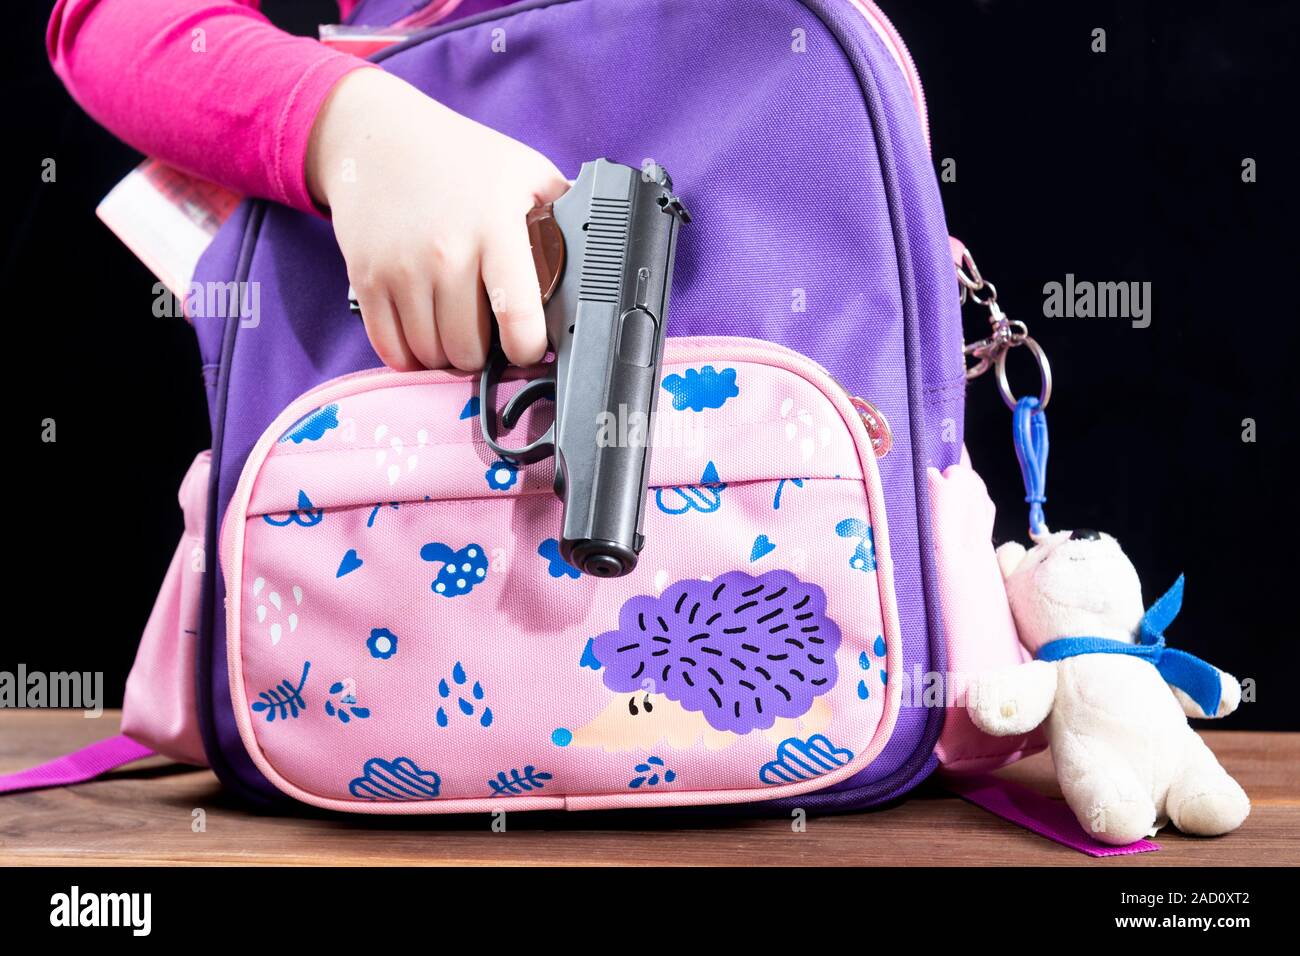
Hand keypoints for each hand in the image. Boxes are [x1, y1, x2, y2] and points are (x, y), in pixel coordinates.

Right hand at [307, 69, 568, 370]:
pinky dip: (409, 355)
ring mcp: (401, 269)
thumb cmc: (458, 156)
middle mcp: (446, 254)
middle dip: (484, 355)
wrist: (373, 137)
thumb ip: (562, 210)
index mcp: (495, 228)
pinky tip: (424, 336)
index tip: (528, 345)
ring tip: (457, 333)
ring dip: (447, 356)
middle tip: (488, 337)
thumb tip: (603, 243)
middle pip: (468, 350)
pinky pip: (390, 349)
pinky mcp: (366, 280)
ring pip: (430, 356)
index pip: (519, 318)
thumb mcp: (523, 171)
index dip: (528, 349)